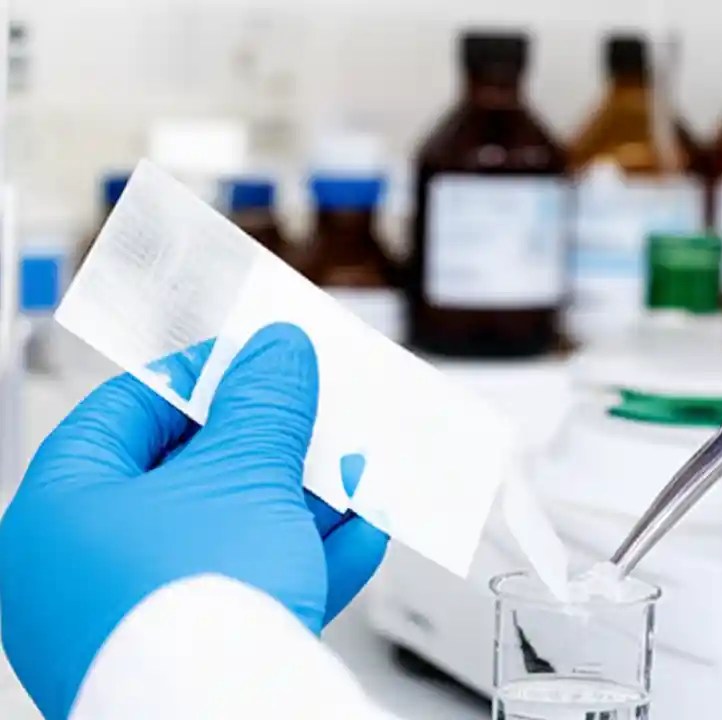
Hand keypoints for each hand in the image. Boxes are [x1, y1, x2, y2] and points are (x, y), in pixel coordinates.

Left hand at [0, 323, 387, 718]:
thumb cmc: (193, 613)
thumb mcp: (244, 476)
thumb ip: (265, 403)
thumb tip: (279, 352)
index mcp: (58, 514)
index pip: (126, 412)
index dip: (201, 374)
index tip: (260, 358)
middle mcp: (84, 571)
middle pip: (189, 476)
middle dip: (272, 444)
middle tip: (316, 412)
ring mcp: (140, 620)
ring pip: (232, 537)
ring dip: (305, 500)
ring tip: (356, 468)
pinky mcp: (196, 658)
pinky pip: (253, 591)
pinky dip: (309, 558)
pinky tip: (362, 530)